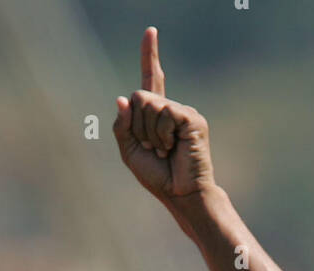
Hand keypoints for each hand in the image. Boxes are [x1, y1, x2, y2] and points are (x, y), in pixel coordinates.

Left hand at [113, 26, 214, 203]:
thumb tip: (122, 99)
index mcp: (157, 115)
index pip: (152, 79)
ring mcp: (183, 112)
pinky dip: (161, 135)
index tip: (150, 31)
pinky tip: (173, 148)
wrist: (181, 195)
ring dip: (149, 134)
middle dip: (137, 127)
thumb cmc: (158, 177)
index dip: (149, 55)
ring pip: (148, 104)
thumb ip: (122, 127)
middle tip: (154, 149)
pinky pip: (163, 113)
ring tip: (165, 151)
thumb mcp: (130, 152)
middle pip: (138, 96)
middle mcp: (171, 108)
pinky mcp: (191, 118)